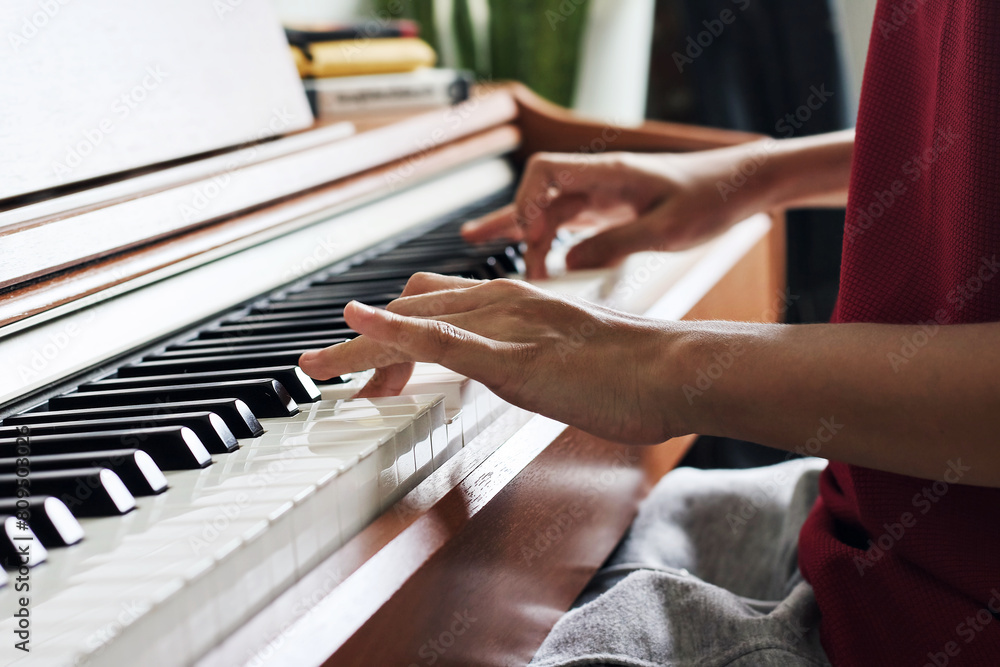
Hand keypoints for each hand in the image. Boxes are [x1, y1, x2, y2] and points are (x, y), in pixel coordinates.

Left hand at [298, 272, 681, 444]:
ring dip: (356, 348)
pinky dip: (393, 335)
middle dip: (361, 344)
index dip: (393, 334)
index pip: (435, 307)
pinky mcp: (512, 357)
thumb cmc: (633, 372)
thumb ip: (535, 359)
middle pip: (409, 311)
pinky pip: (440, 340)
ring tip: (313, 369)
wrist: (676, 370)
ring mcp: (505, 327)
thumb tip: (519, 374)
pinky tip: (358, 331)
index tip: (370, 368)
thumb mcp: (569, 361)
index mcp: (515, 301)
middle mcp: (502, 303)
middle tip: (324, 370)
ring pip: (410, 326)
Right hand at [461, 144, 776, 277]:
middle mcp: (598, 180)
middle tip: (498, 256)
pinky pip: (566, 222)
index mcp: (608, 173)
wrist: (742, 185)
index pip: (545, 172)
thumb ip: (617, 245)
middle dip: (515, 224)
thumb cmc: (712, 198)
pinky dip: (545, 236)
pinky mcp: (610, 211)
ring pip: (548, 209)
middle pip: (538, 194)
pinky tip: (528, 251)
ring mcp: (602, 195)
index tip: (530, 239)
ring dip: (520, 230)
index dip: (526, 202)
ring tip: (475, 240)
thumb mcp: (668, 230)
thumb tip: (567, 263)